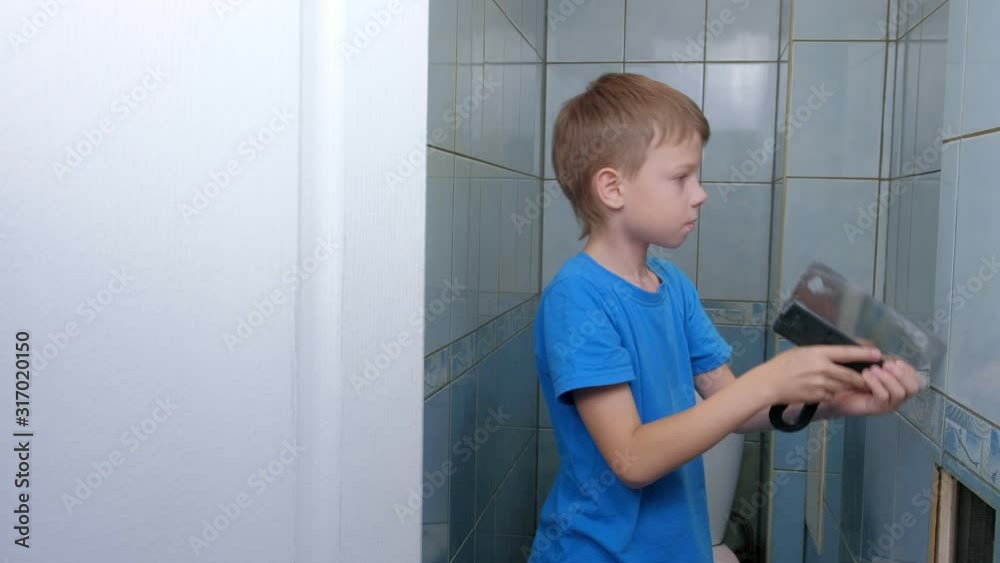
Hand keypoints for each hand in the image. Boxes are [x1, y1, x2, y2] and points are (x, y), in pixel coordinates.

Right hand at [750, 345, 879, 405]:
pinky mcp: (818, 397)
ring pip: (844, 387)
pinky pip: (833, 395)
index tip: (878, 354)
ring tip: (852, 384)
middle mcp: (822, 369)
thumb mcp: (801, 351)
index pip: (847, 352)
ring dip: (849, 386)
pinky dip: (834, 394)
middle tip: (873, 377)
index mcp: (818, 353)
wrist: (769, 383)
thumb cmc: (783, 364)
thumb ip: (820, 353)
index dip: (864, 353)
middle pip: (851, 375)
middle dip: (864, 378)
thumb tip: (840, 353)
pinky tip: (827, 390)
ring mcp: (821, 384)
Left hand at [828, 358, 925, 416]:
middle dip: (902, 374)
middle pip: (914, 387)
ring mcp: (889, 402)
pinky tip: (866, 376)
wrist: (834, 389)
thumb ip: (870, 352)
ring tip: (872, 369)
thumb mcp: (860, 358)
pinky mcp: (877, 408)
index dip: (910, 370)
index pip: (917, 380)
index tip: (896, 361)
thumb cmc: (850, 374)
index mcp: (899, 381)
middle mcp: (897, 393)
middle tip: (886, 365)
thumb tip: (876, 348)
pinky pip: (883, 397)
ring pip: (900, 393)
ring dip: (888, 378)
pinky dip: (876, 384)